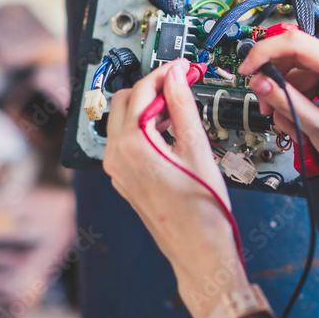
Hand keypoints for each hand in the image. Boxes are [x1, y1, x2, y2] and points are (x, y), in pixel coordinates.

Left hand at [103, 59, 247, 317]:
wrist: (199, 250)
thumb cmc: (202, 210)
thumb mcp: (197, 148)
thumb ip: (183, 106)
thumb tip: (177, 77)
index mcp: (131, 146)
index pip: (141, 91)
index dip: (164, 73)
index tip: (183, 67)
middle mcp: (116, 157)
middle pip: (123, 102)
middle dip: (150, 88)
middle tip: (181, 83)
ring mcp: (118, 171)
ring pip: (122, 122)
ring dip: (146, 108)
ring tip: (179, 108)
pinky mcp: (125, 181)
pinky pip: (127, 142)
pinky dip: (144, 129)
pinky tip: (171, 132)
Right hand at [238, 30, 318, 192]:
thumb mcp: (315, 127)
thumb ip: (284, 101)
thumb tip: (259, 83)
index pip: (296, 43)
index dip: (265, 54)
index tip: (248, 70)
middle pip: (295, 57)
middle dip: (277, 84)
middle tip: (268, 107)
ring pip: (300, 69)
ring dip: (288, 95)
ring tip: (291, 121)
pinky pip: (311, 76)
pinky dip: (301, 95)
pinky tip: (302, 115)